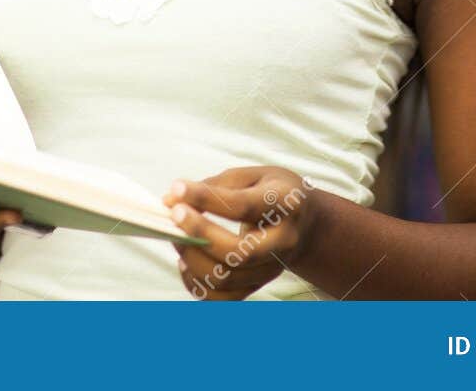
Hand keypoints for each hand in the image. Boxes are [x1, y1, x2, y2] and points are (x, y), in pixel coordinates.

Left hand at [163, 166, 320, 299]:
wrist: (304, 223)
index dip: (206, 198)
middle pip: (238, 252)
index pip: (243, 206)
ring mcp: (272, 268)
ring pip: (226, 278)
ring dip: (192, 258)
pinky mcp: (258, 285)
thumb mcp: (252, 176)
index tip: (177, 188)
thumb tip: (170, 201)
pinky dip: (196, 284)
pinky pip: (222, 299)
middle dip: (199, 234)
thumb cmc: (272, 193)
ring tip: (177, 236)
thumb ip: (213, 185)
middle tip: (174, 214)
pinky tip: (186, 262)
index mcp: (286, 204)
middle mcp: (283, 241)